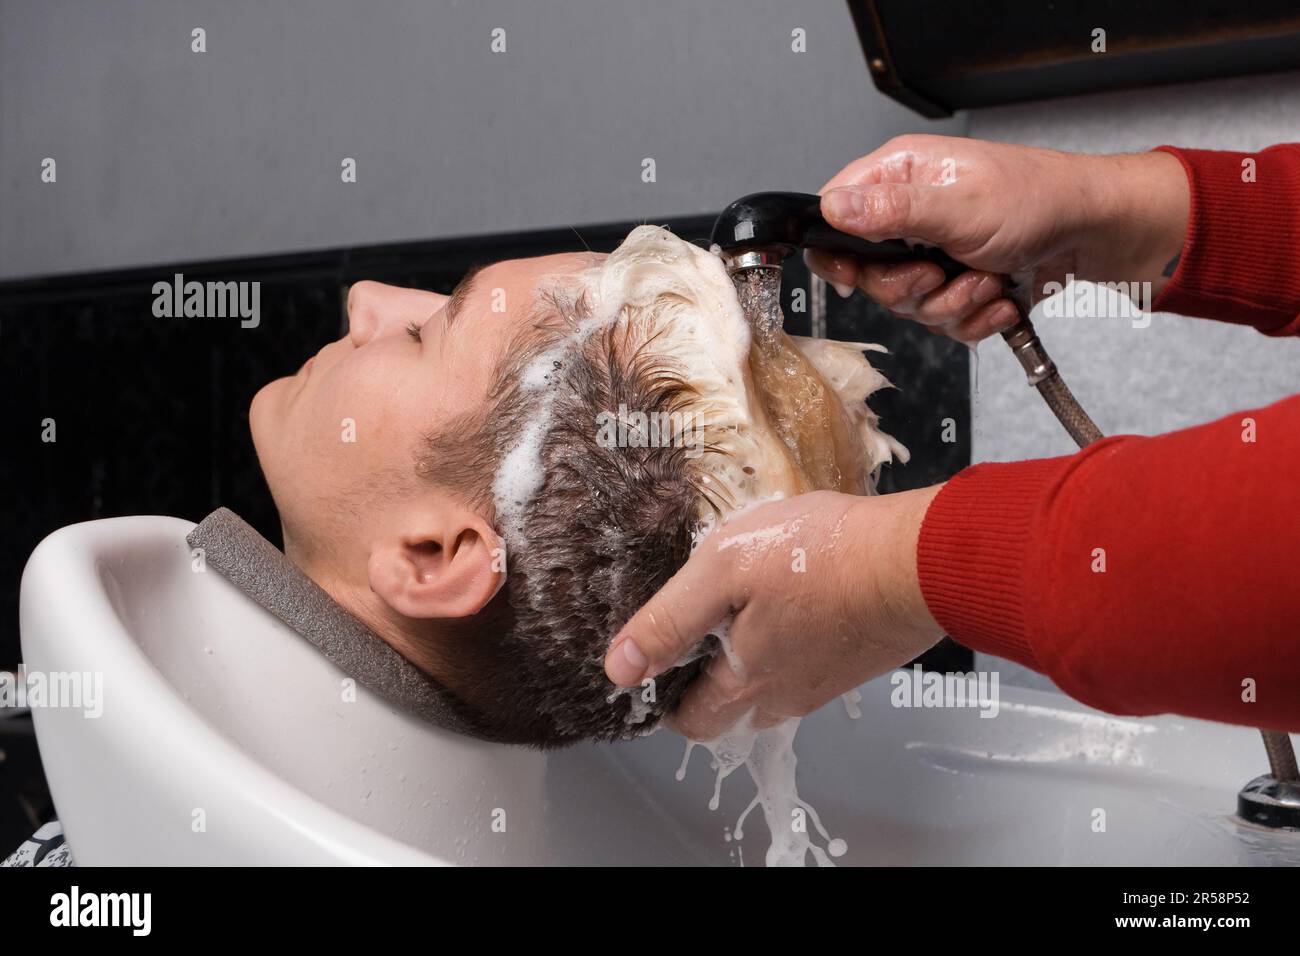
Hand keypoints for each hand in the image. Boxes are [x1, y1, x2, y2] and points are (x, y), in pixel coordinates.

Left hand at [603, 488, 945, 740]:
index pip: (689, 722)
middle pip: (729, 711)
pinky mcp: (857, 658)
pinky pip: (809, 663)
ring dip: (749, 659)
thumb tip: (619, 667)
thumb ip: (668, 620)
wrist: (917, 559)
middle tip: (697, 631)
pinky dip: (791, 641)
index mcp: (746, 685)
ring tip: (743, 606)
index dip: (664, 694)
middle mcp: (787, 697)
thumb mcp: (722, 570)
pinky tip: (793, 596)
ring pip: (771, 688)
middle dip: (704, 681)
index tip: (658, 659)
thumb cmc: (825, 558)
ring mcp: (826, 681)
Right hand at [808, 134, 1188, 341]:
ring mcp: (932, 252)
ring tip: (987, 280)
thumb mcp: (959, 206)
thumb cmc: (1040, 200)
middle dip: (912, 288)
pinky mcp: (954, 284)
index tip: (855, 274)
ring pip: (907, 304)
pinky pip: (941, 321)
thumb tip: (832, 207)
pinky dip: (974, 317)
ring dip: (952, 304)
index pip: (835, 213)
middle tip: (941, 274)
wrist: (1094, 234)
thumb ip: (891, 210)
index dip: (837, 251)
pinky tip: (999, 295)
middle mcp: (910, 214)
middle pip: (868, 274)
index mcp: (901, 176)